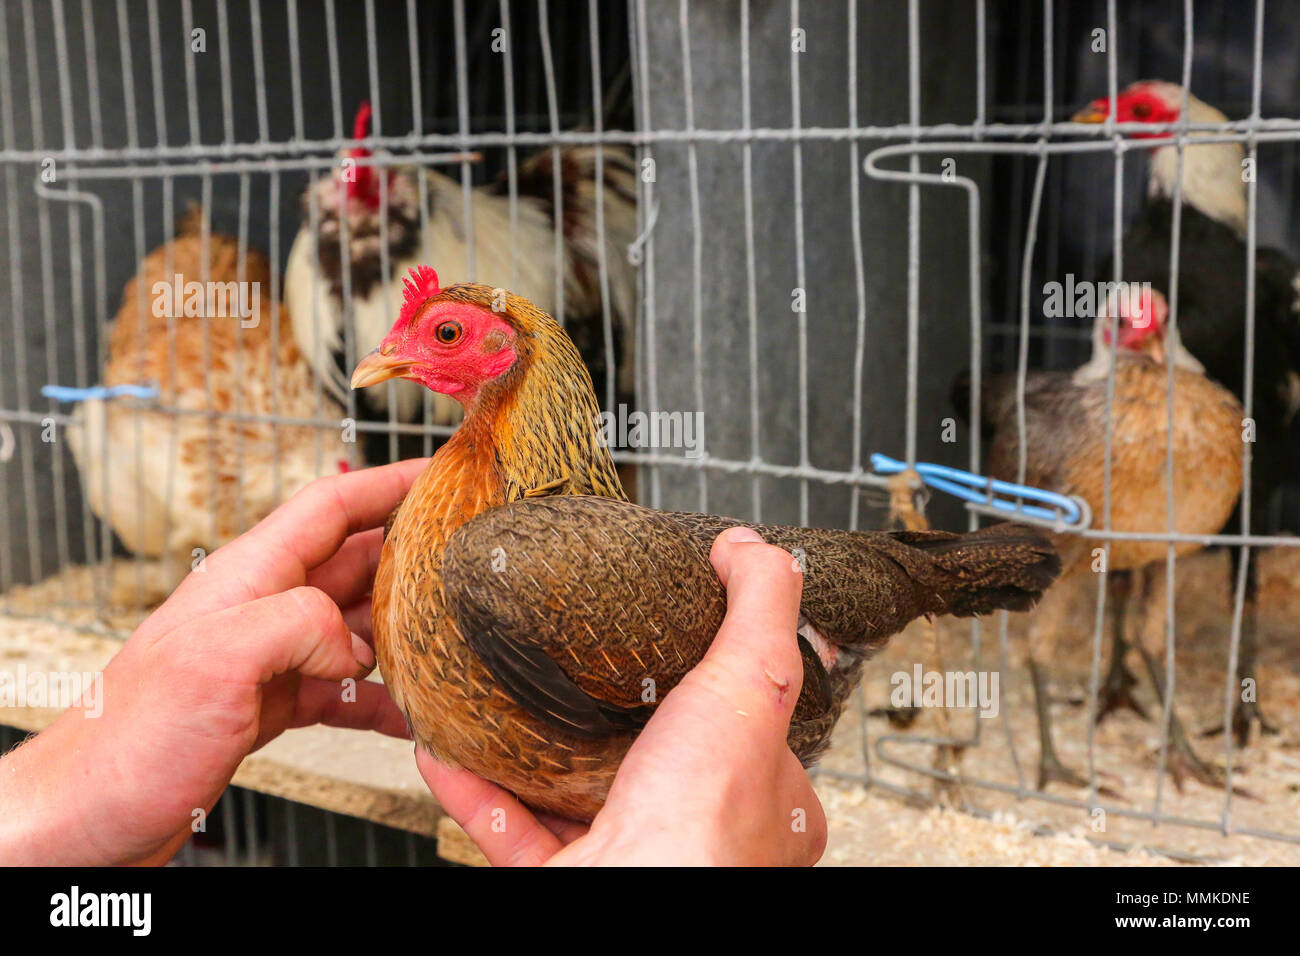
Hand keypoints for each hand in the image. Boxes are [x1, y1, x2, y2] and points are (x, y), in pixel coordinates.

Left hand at [0, 459, 425, 865]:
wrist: (89, 816)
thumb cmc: (128, 740)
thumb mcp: (215, 659)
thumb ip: (297, 623)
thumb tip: (356, 640)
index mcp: (249, 576)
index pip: (332, 505)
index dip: (390, 482)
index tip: (443, 473)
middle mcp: (263, 607)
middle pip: (356, 561)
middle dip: (414, 556)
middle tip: (469, 561)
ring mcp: (270, 656)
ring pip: (359, 625)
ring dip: (406, 631)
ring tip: (453, 639)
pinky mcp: (274, 703)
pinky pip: (347, 687)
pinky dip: (384, 697)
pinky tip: (413, 713)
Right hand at [418, 526, 826, 865]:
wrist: (633, 907)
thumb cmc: (704, 825)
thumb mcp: (752, 686)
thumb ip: (759, 609)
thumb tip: (749, 548)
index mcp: (762, 807)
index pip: (749, 736)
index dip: (719, 686)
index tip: (678, 644)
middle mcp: (699, 841)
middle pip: (651, 764)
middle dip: (609, 717)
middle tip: (577, 667)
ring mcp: (629, 861)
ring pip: (572, 798)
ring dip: (529, 749)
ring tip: (501, 695)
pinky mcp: (563, 882)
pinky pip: (508, 830)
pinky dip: (473, 790)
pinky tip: (445, 750)